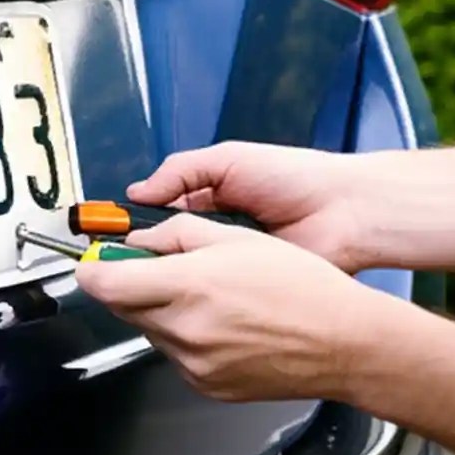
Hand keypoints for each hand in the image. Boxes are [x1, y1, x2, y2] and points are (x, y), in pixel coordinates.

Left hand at [74, 214, 416, 401]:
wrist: (342, 342)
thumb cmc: (301, 287)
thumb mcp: (235, 237)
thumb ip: (175, 234)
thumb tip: (137, 241)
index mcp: (188, 286)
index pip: (105, 284)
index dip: (91, 269)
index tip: (92, 261)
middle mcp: (184, 329)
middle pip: (122, 307)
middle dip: (130, 286)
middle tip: (158, 268)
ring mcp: (193, 363)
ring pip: (150, 330)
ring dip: (161, 311)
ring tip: (209, 297)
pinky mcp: (205, 385)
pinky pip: (176, 355)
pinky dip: (185, 337)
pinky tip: (223, 324)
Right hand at [128, 142, 375, 272]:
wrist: (346, 212)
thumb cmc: (295, 177)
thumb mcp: (229, 159)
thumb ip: (181, 171)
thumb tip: (137, 191)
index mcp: (208, 200)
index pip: (158, 217)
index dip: (134, 228)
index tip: (108, 237)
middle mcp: (216, 235)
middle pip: (168, 251)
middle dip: (149, 256)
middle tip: (125, 263)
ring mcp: (231, 267)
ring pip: (188, 276)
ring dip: (174, 276)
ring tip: (154, 278)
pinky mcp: (248, 291)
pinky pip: (217, 295)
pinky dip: (203, 295)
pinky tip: (189, 295)